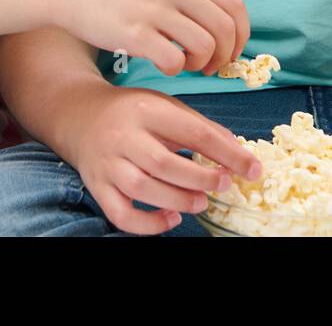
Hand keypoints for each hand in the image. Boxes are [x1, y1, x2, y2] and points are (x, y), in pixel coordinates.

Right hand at [48, 0, 249, 77]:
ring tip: (184, 65)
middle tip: (209, 68)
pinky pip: (174, 61)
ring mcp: (154, 11)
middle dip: (224, 57)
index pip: (234, 7)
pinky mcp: (134, 34)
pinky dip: (175, 70)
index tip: (230, 52)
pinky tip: (163, 65)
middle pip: (225, 30)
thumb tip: (223, 31)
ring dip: (200, 65)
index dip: (241, 35)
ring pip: (205, 47)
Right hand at [65, 84, 263, 235]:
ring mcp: (108, 163)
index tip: (252, 169)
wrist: (79, 114)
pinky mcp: (97, 186)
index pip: (193, 133)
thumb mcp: (166, 105)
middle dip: (201, 178)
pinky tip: (170, 218)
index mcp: (147, 110)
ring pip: (142, 189)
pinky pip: (120, 214)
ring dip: (178, 200)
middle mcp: (123, 136)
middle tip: (223, 184)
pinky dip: (148, 225)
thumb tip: (238, 153)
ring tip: (200, 202)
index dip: (228, 153)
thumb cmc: (131, 112)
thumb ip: (201, 127)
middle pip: (164, 163)